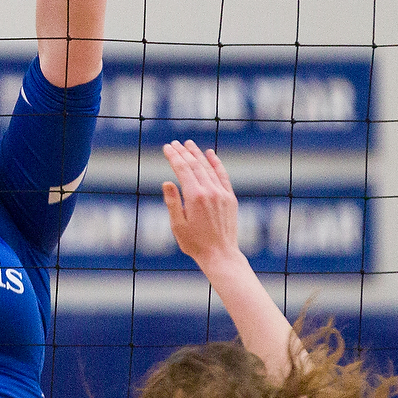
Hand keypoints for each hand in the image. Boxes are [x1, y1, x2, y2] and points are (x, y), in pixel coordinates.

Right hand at [161, 140, 241, 265]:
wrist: (220, 255)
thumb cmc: (195, 243)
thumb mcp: (177, 225)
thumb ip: (172, 202)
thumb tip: (167, 182)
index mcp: (195, 197)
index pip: (182, 169)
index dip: (174, 157)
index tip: (167, 148)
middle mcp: (210, 191)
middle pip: (195, 165)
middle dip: (183, 152)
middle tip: (174, 143)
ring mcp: (222, 194)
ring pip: (208, 168)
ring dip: (198, 154)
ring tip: (189, 144)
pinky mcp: (230, 198)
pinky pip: (223, 176)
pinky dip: (216, 163)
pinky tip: (210, 154)